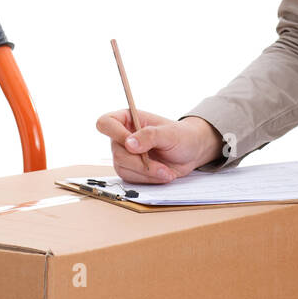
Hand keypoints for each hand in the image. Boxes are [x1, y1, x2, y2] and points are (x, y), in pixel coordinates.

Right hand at [95, 110, 223, 183]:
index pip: (106, 123)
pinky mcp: (130, 170)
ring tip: (166, 171)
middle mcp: (122, 136)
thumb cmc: (182, 136)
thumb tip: (129, 144)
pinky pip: (131, 179)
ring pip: (123, 168)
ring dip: (147, 173)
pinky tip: (162, 174)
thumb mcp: (170, 133)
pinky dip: (148, 180)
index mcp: (128, 118)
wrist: (191, 153)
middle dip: (140, 162)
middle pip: (116, 152)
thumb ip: (150, 136)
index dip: (116, 134)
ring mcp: (125, 154)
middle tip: (161, 166)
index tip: (133, 145)